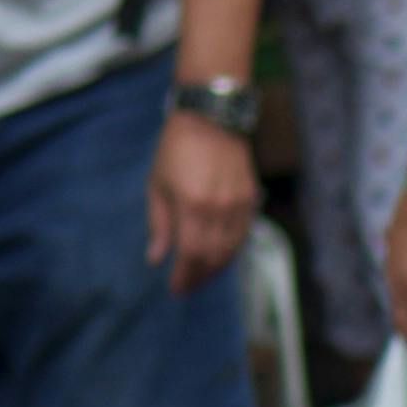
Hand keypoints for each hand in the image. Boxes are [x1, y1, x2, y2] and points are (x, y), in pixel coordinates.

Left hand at [147, 109, 253, 292]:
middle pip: (213, 258)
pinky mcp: (251, 199)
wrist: (211, 118)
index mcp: (192, 205)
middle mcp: (219, 209)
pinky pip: (242, 235)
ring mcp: (238, 205)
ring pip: (231, 250)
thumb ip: (158, 224)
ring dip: (215, 268)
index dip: (184, 276)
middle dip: (199, 276)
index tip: (175, 288)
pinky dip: (231, 251)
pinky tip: (219, 255)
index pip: (191, 255)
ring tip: (201, 274)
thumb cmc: (176, 149)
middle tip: (187, 286)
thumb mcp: (157, 185)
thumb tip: (156, 259)